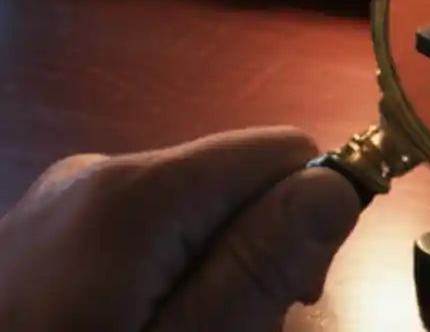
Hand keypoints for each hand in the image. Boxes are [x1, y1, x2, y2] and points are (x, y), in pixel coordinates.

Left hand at [0, 126, 361, 331]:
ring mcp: (66, 198)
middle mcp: (98, 171)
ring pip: (200, 209)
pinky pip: (151, 227)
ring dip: (212, 273)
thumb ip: (258, 265)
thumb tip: (340, 182)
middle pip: (241, 183)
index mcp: (134, 192)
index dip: (304, 223)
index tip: (284, 300)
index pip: (285, 153)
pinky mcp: (52, 225)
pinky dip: (166, 276)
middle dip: (254, 258)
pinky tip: (137, 327)